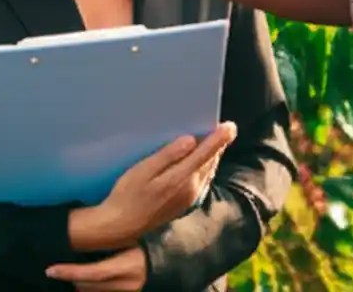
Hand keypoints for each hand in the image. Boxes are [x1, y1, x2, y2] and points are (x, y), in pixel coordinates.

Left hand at [46, 247, 147, 290]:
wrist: (160, 262)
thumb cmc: (136, 245)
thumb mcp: (122, 241)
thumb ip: (105, 244)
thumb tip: (75, 240)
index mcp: (129, 265)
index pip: (94, 272)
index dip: (70, 272)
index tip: (50, 270)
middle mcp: (130, 283)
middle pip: (89, 286)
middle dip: (71, 278)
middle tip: (57, 270)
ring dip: (78, 286)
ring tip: (70, 274)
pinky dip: (87, 290)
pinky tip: (80, 283)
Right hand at [71, 122, 235, 249]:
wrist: (122, 227)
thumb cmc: (128, 196)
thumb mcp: (143, 170)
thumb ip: (168, 155)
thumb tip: (190, 140)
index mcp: (181, 178)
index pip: (206, 153)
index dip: (219, 138)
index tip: (230, 126)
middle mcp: (192, 189)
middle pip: (210, 161)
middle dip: (218, 144)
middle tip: (222, 129)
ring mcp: (191, 199)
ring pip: (208, 172)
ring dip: (212, 156)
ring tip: (213, 141)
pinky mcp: (186, 205)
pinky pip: (203, 181)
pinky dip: (205, 168)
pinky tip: (200, 162)